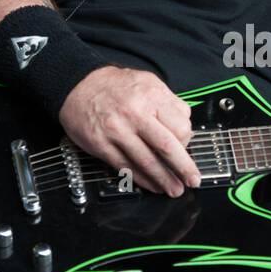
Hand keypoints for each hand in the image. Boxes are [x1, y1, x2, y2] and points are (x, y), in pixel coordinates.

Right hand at [58, 66, 200, 196]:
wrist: (78, 85)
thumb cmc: (114, 86)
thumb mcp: (147, 82)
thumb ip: (168, 103)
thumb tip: (185, 127)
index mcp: (151, 96)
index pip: (180, 125)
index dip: (187, 141)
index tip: (188, 147)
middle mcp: (135, 114)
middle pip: (166, 147)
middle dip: (183, 168)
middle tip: (193, 180)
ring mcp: (117, 131)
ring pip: (147, 162)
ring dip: (164, 180)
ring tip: (174, 189)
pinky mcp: (102, 146)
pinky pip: (126, 167)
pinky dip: (142, 179)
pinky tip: (152, 185)